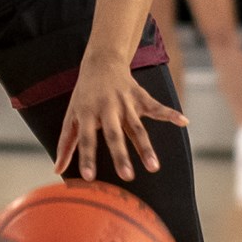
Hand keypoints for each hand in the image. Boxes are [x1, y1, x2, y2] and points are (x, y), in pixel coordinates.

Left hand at [54, 59, 187, 181]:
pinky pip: (156, 106)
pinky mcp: (140, 96)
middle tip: (127, 177)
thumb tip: (57, 170)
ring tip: (154, 167)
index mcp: (86, 113)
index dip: (87, 157)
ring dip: (145, 147)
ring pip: (136, 126)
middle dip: (121, 155)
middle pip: (114, 134)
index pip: (86, 139)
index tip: (89, 178)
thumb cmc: (84, 96)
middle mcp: (106, 107)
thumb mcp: (72, 116)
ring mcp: (125, 102)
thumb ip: (66, 144)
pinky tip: (184, 122)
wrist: (101, 62)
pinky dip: (170, 113)